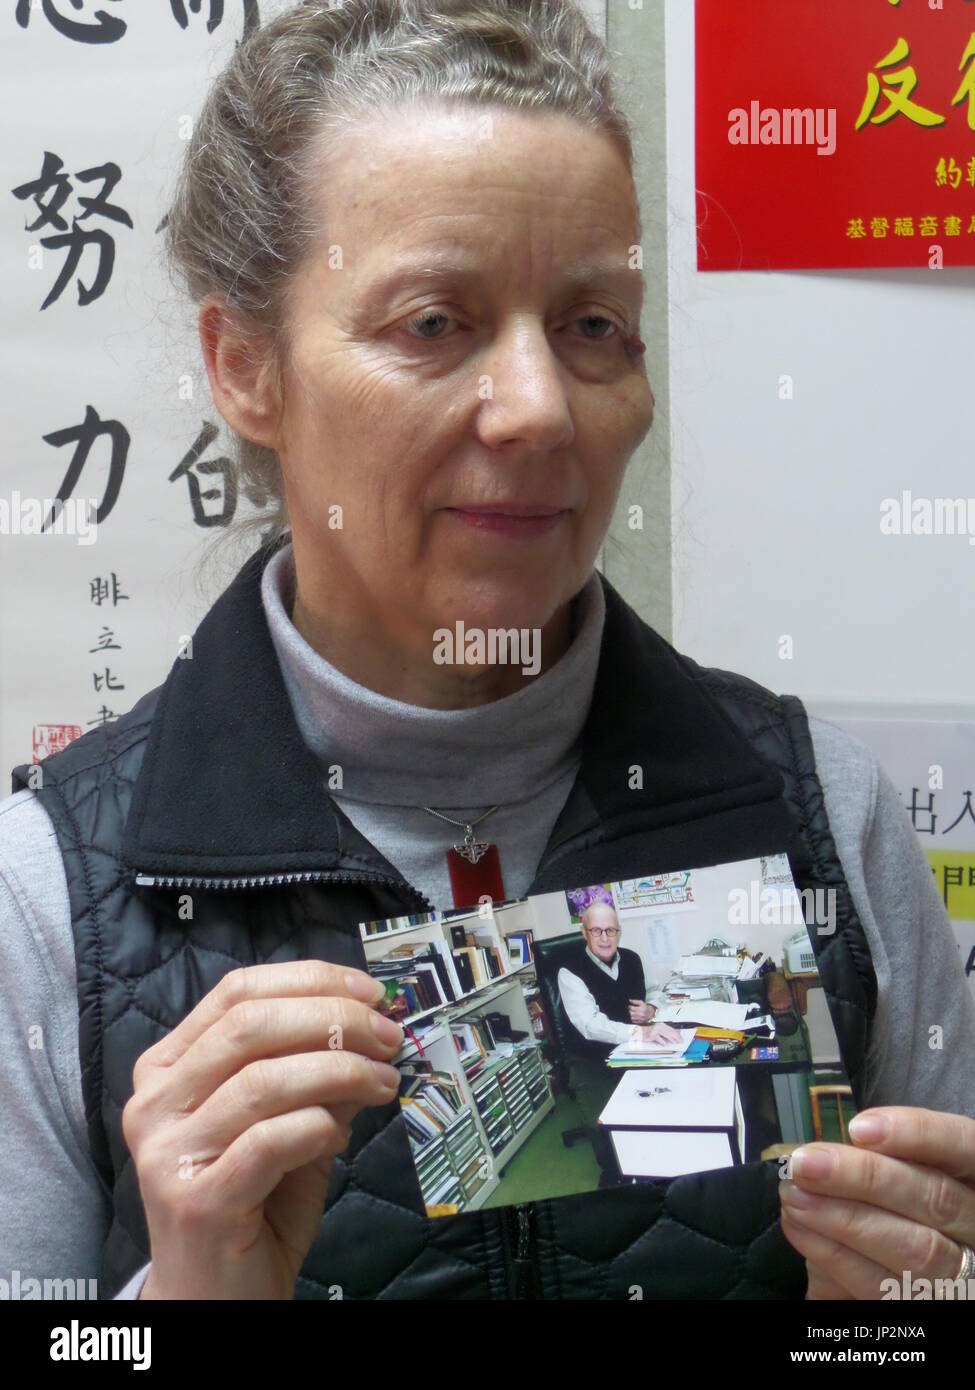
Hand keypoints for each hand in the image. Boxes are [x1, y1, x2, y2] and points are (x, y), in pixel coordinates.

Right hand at [123, 961, 402, 1299]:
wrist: (214, 1299)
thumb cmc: (252, 1204)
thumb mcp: (287, 1124)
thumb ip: (315, 1076)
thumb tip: (372, 1027)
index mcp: (168, 1067)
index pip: (237, 992)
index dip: (310, 982)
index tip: (369, 993)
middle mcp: (155, 1102)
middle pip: (250, 1026)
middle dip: (334, 1021)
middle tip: (388, 1037)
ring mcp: (168, 1152)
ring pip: (263, 1080)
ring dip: (339, 1073)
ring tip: (382, 1085)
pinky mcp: (196, 1201)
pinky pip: (270, 1141)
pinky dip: (318, 1128)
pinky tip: (339, 1139)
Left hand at [628, 1000, 654, 1024]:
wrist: (650, 1013)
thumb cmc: (645, 1007)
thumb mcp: (641, 1002)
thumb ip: (635, 1001)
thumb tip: (629, 1000)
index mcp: (642, 1009)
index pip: (632, 1008)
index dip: (629, 1006)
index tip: (630, 1006)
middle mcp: (641, 1014)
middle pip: (631, 1013)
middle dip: (629, 1011)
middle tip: (630, 1009)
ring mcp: (641, 1019)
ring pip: (631, 1018)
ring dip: (631, 1015)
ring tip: (632, 1012)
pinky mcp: (640, 1022)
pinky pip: (633, 1021)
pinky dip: (632, 1018)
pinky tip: (634, 1016)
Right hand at [637, 1022, 684, 1046]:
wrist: (640, 1032)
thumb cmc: (650, 1032)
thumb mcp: (659, 1031)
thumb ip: (666, 1033)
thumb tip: (674, 1035)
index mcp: (661, 1025)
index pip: (671, 1029)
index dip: (677, 1034)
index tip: (681, 1038)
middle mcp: (659, 1026)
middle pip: (670, 1032)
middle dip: (676, 1037)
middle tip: (680, 1041)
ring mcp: (656, 1030)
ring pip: (666, 1035)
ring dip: (671, 1039)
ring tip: (675, 1042)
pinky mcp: (653, 1035)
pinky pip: (659, 1039)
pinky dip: (662, 1042)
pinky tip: (664, 1044)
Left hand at [778, 1105, 974, 1298]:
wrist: (894, 1260)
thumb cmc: (889, 1201)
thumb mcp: (895, 1172)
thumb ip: (877, 1158)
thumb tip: (824, 1151)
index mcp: (974, 1179)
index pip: (963, 1146)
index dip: (918, 1134)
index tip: (859, 1129)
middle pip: (937, 1200)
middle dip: (865, 1178)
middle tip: (805, 1164)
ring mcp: (961, 1274)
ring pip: (917, 1250)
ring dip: (844, 1220)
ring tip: (794, 1196)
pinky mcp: (927, 1305)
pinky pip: (887, 1288)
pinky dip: (837, 1257)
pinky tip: (801, 1230)